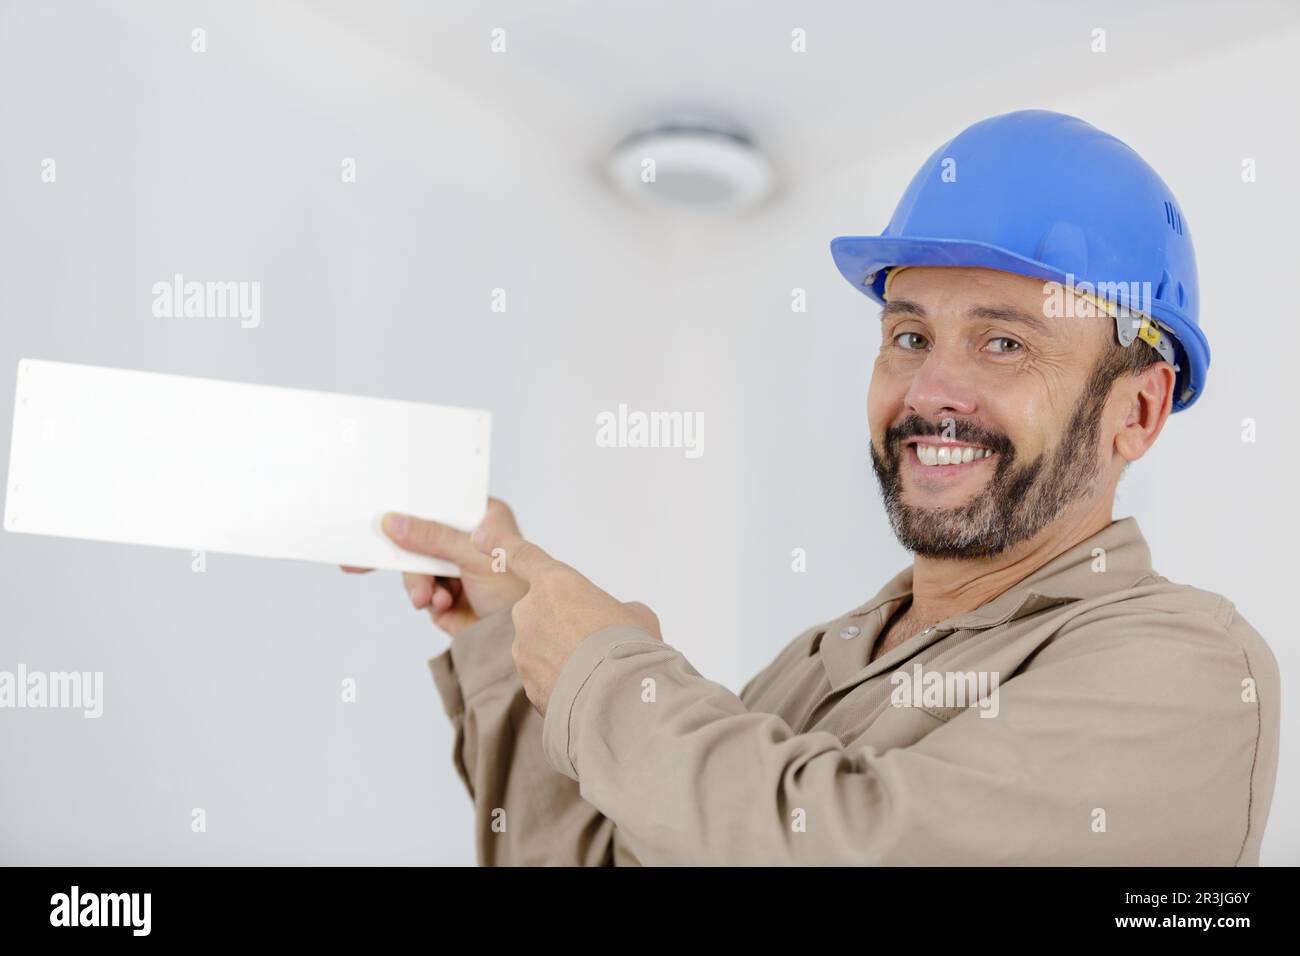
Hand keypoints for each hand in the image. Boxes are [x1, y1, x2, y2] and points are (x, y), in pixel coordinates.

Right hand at [341, 497, 528, 636]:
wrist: (528, 638)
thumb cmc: (521, 588)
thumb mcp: (473, 555)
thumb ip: (432, 538)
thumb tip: (392, 522)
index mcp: (481, 517)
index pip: (439, 504)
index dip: (410, 509)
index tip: (380, 513)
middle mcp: (468, 540)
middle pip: (422, 538)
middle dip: (407, 556)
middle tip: (374, 561)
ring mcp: (457, 570)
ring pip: (417, 568)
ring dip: (419, 583)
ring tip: (428, 597)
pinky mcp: (449, 598)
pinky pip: (423, 592)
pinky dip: (428, 600)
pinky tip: (441, 604)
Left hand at [470, 525, 660, 715]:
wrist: (618, 694)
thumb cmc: (629, 646)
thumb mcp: (635, 614)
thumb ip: (613, 610)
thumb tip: (611, 623)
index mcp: (556, 583)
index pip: (522, 556)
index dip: (501, 544)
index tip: (479, 535)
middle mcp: (530, 611)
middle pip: (540, 613)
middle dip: (560, 627)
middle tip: (594, 644)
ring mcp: (524, 648)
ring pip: (539, 648)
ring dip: (561, 657)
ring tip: (594, 671)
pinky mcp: (525, 681)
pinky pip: (541, 676)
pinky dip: (559, 682)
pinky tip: (585, 690)